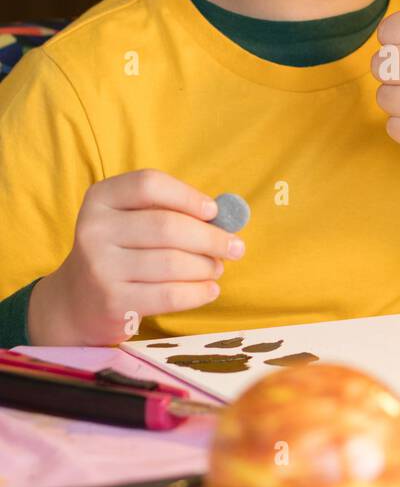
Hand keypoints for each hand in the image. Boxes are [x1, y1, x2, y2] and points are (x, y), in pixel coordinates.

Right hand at [26, 169, 243, 346]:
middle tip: (235, 247)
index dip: (187, 196)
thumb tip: (227, 218)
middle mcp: (94, 229)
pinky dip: (198, 292)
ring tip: (217, 268)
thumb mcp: (130, 221)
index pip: (149, 184)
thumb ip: (170, 212)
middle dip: (211, 237)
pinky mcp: (112, 302)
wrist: (77, 302)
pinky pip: (169, 294)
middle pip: (167, 226)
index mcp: (100, 198)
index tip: (214, 211)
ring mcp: (100, 267)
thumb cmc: (120, 252)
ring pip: (173, 262)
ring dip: (206, 267)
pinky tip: (210, 290)